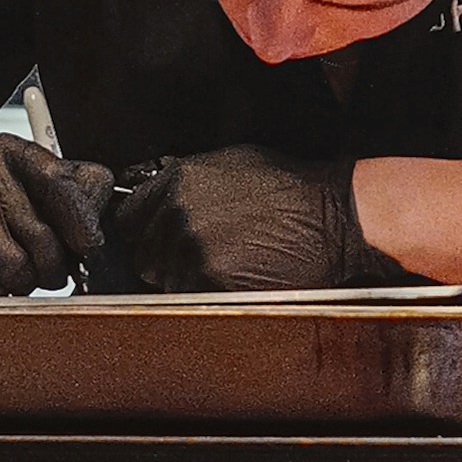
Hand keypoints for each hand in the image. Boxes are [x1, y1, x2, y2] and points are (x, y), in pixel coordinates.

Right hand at [0, 136, 117, 301]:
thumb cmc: (6, 212)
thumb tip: (92, 237)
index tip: (86, 246)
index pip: (64, 187)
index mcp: (14, 152)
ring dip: (23, 283)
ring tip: (16, 272)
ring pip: (13, 269)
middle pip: (42, 238)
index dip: (83, 226)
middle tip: (46, 266)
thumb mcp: (49, 192)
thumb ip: (83, 199)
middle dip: (53, 266)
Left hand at [108, 145, 373, 296]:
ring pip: (165, 281)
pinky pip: (192, 299)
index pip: (127, 218)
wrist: (334, 218)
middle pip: (143, 254)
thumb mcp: (232, 162)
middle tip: (203, 256)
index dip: (144, 232)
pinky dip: (208, 295)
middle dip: (164, 259)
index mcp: (176, 182)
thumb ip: (183, 177)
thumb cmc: (290, 190)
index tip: (160, 239)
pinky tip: (237, 279)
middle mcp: (177, 215)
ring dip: (187, 279)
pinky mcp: (212, 282)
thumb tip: (150, 185)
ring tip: (228, 265)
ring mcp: (193, 251)